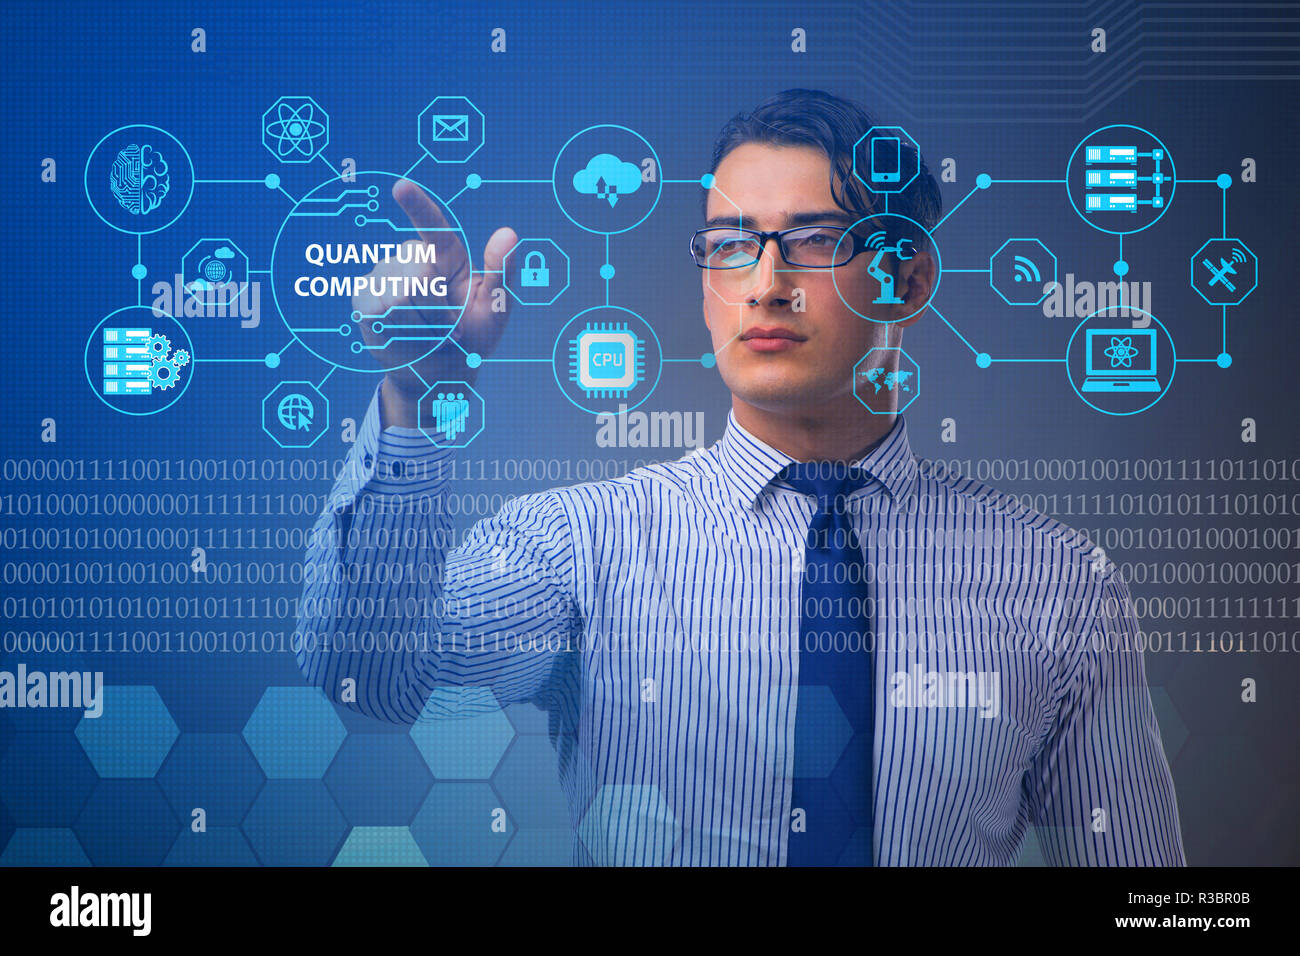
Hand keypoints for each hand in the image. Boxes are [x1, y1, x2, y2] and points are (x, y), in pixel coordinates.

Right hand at [353, 179, 516, 426]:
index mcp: (445, 255)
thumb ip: (503, 271)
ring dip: (418, 324)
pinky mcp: (364, 297)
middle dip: (436, 311)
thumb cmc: (473, 338)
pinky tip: (400, 332)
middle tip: (445, 324)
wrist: (440, 373)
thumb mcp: (496, 308)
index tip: (401, 187)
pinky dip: (395, 329)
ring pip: (397, 297)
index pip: (433, 225)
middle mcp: (412, 259)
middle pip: (418, 277)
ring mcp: (385, 276)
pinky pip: (375, 308)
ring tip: (425, 330)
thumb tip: (509, 233)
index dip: (417, 204)